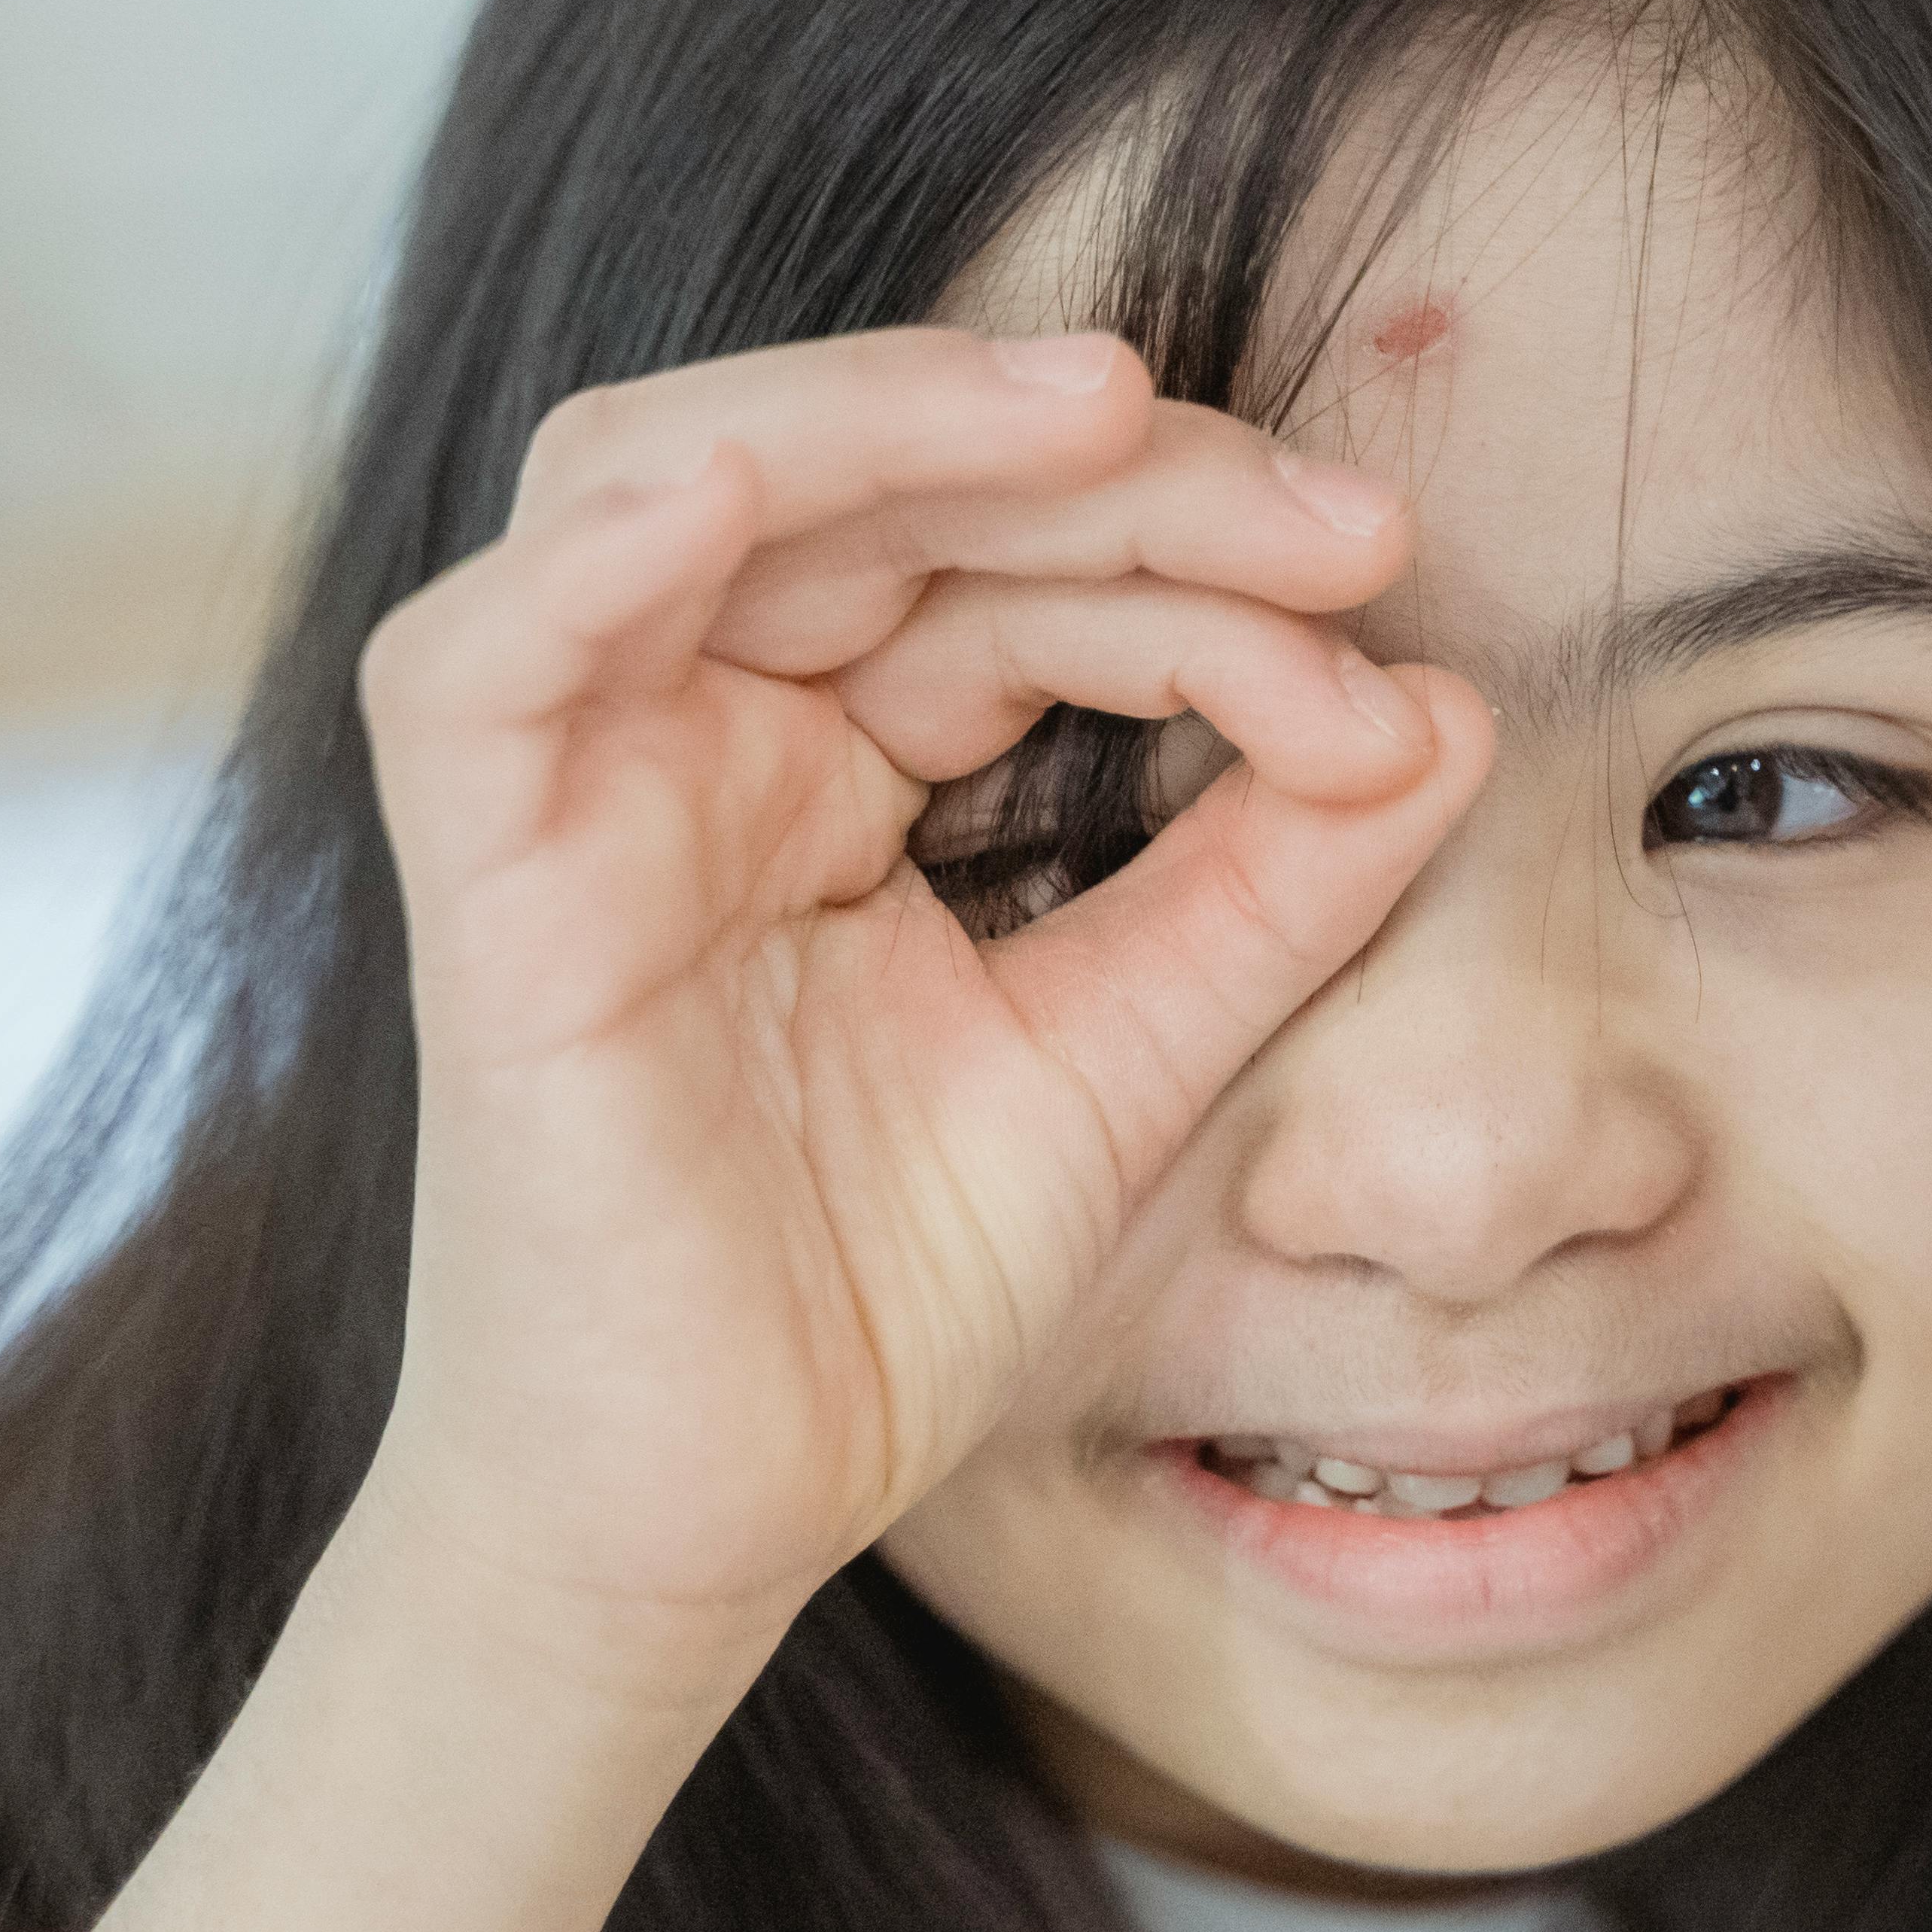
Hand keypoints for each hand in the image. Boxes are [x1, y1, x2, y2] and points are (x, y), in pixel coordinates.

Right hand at [348, 327, 1490, 1702]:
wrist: (718, 1519)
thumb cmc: (873, 1297)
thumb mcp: (1129, 1058)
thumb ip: (1271, 888)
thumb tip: (1449, 709)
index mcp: (834, 757)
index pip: (1017, 568)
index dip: (1208, 564)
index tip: (1389, 625)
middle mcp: (700, 734)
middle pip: (877, 486)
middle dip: (1113, 470)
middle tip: (1338, 518)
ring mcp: (582, 792)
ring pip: (672, 481)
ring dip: (884, 417)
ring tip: (1109, 412)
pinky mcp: (487, 889)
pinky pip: (482, 661)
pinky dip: (606, 549)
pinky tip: (754, 489)